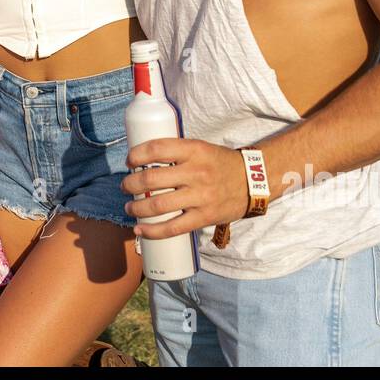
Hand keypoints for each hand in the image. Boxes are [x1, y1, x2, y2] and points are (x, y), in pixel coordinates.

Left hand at [121, 138, 249, 239]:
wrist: (253, 181)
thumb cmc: (220, 164)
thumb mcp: (201, 149)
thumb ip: (178, 153)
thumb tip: (143, 161)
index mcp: (194, 150)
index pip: (157, 148)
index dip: (137, 154)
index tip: (129, 161)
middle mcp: (196, 172)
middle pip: (152, 179)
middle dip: (131, 184)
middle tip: (125, 186)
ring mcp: (200, 196)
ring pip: (158, 206)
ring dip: (137, 208)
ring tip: (130, 207)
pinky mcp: (204, 217)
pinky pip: (173, 227)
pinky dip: (152, 231)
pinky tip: (140, 230)